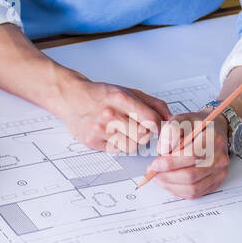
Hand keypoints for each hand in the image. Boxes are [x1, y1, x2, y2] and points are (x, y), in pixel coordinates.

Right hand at [47, 72, 171, 153]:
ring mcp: (99, 129)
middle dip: (144, 133)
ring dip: (132, 141)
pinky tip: (111, 134)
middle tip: (137, 127)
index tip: (154, 125)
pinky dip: (118, 145)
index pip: (151, 120)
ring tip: (124, 131)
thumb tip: (171, 118)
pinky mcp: (91, 141)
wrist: (70, 97)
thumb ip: (152, 103)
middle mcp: (109, 114)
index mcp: (120, 98)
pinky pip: (116, 151)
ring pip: (131, 147)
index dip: (157, 125)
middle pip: (143, 136)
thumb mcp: (127, 91)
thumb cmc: (100, 94)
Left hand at [148, 111, 229, 198]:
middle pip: (191, 175)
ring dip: (171, 186)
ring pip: (193, 188)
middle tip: (153, 172)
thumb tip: (164, 150)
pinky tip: (169, 183)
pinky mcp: (216, 182)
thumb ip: (171, 131)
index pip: (191, 156)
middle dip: (167, 176)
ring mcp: (220, 172)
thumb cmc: (196, 125)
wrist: (214, 130)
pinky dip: (179, 191)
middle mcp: (220, 158)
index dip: (170, 163)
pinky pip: (196, 193)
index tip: (155, 164)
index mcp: (213, 139)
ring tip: (158, 178)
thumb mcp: (181, 119)